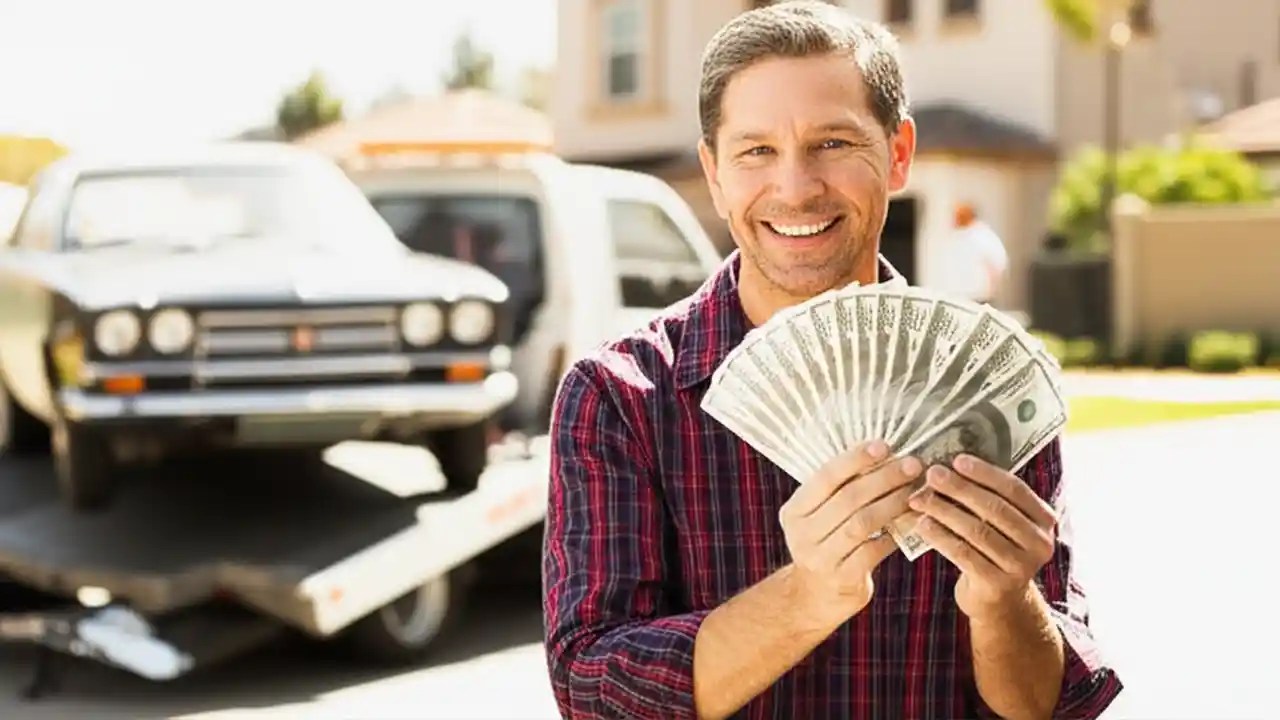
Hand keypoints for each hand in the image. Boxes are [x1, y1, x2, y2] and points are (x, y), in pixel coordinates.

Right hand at [779, 440, 923, 625]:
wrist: (814, 597)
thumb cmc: (826, 544)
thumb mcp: (819, 517)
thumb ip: (839, 492)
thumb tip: (882, 454)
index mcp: (794, 511)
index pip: (825, 477)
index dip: (855, 459)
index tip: (884, 445)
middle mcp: (802, 534)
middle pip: (848, 498)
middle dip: (884, 478)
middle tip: (913, 465)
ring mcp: (820, 558)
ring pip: (863, 523)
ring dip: (893, 504)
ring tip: (915, 491)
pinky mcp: (842, 579)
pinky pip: (874, 551)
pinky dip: (895, 534)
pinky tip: (911, 522)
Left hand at [908, 454, 1057, 619]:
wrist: (1000, 601)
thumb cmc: (995, 550)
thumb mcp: (1004, 524)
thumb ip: (990, 497)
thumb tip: (952, 464)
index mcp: (1044, 521)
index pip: (1015, 490)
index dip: (985, 473)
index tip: (957, 460)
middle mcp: (1039, 544)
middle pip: (994, 508)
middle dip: (960, 488)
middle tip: (932, 474)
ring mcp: (1020, 567)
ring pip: (977, 531)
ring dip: (944, 510)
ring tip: (919, 498)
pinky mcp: (997, 585)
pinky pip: (964, 554)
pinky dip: (940, 536)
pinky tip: (922, 524)